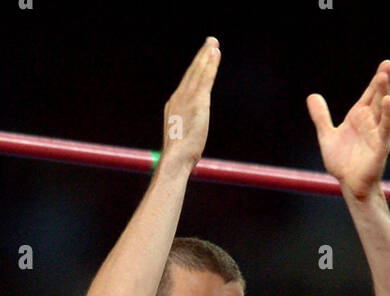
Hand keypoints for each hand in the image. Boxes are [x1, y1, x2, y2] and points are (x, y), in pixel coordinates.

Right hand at [159, 36, 220, 168]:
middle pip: (192, 72)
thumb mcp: (179, 140)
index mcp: (174, 105)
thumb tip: (187, 142)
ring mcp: (188, 98)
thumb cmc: (178, 157)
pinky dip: (211, 65)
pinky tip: (215, 54)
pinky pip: (206, 78)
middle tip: (210, 42)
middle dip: (202, 56)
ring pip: (199, 71)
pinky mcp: (198, 101)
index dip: (195, 69)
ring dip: (207, 56)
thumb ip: (184, 131)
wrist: (175, 158)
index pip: (186, 82)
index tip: (202, 58)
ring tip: (214, 43)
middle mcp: (179, 97)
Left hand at [306, 60, 389, 198]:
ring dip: (385, 92)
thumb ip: (321, 116)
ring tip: (386, 76)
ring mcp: (377, 133)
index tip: (384, 65)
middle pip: (379, 97)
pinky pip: (385, 128)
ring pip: (383, 109)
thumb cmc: (342, 162)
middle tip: (388, 64)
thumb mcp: (327, 136)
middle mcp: (371, 122)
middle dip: (383, 81)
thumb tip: (312, 96)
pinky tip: (388, 102)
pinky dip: (387, 115)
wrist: (349, 184)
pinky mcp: (380, 146)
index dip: (376, 80)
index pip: (370, 94)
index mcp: (360, 117)